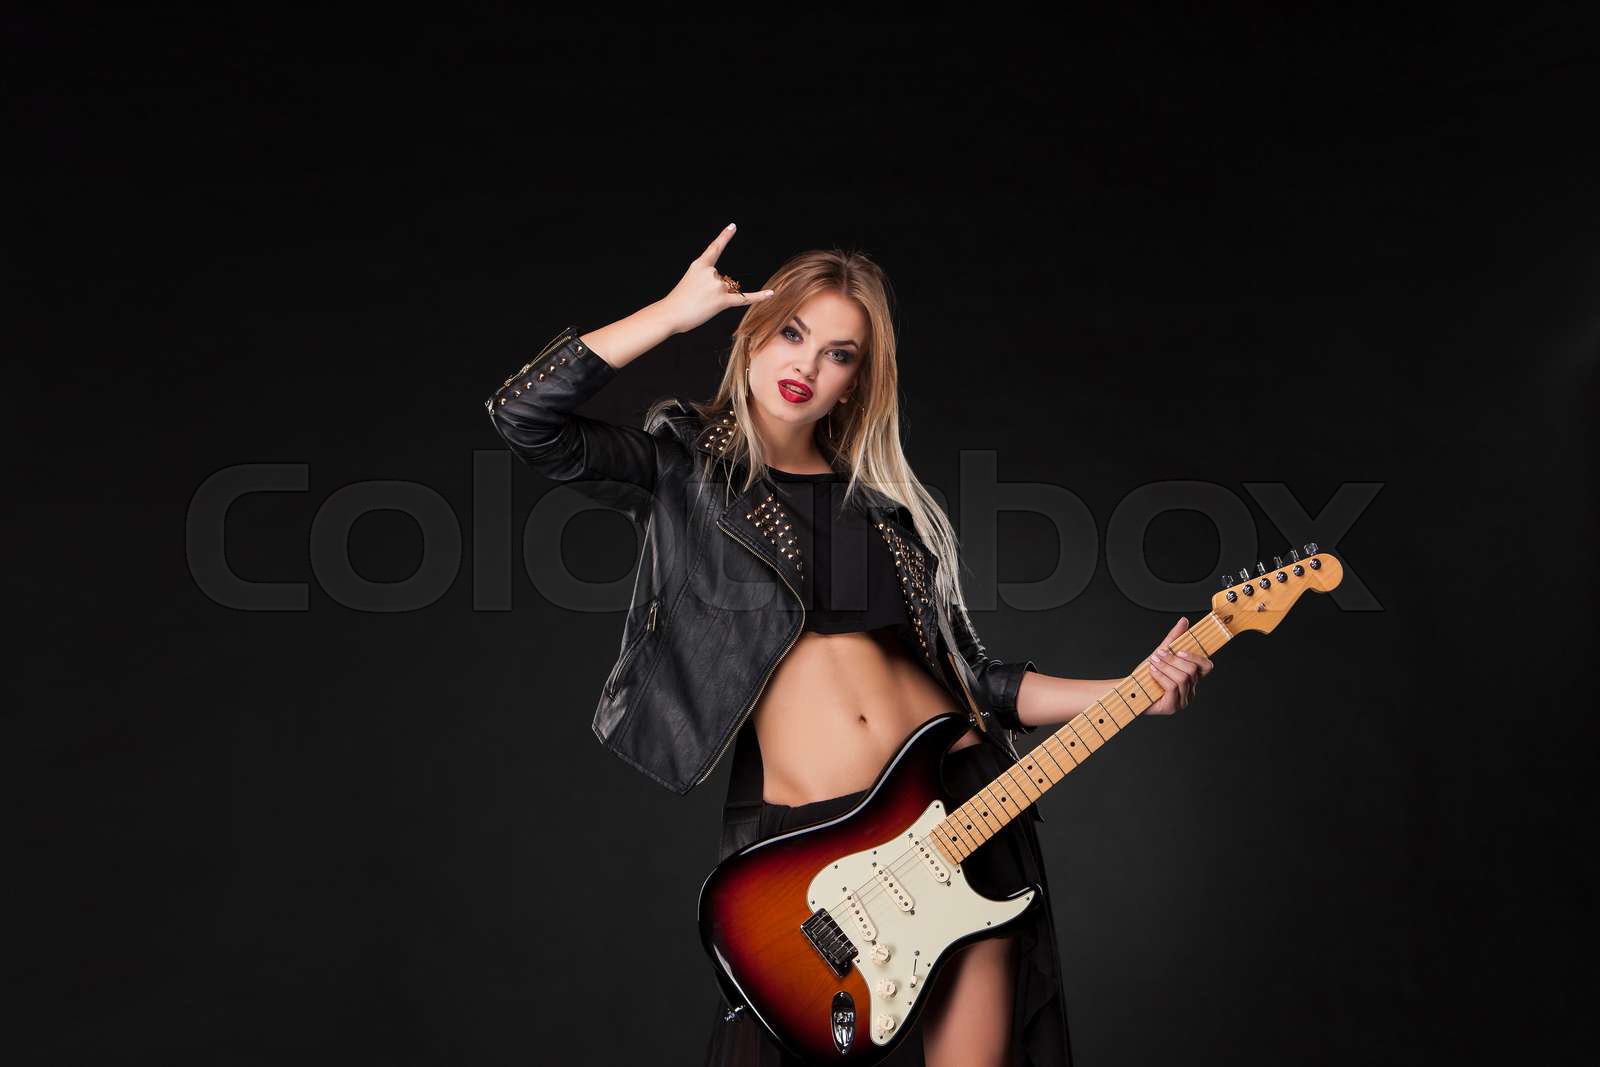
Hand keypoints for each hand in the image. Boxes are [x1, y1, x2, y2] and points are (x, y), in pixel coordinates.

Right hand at [657, 223, 776, 334]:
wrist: (670, 314)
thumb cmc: (678, 301)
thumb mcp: (689, 281)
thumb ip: (707, 281)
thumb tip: (722, 290)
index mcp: (699, 265)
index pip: (715, 248)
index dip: (724, 237)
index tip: (733, 227)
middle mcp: (710, 272)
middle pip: (722, 281)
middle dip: (713, 292)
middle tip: (696, 299)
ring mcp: (717, 286)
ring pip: (727, 292)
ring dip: (716, 300)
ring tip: (700, 305)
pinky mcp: (722, 301)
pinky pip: (744, 299)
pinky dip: (759, 297)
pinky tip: (771, 293)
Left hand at [1142, 616, 1213, 714]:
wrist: (1130, 688)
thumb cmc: (1147, 673)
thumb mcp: (1161, 652)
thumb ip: (1174, 638)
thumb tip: (1184, 621)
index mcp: (1192, 677)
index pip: (1207, 667)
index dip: (1196, 657)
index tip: (1179, 650)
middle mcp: (1190, 690)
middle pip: (1192, 671)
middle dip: (1173, 660)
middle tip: (1158, 655)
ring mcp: (1183, 701)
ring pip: (1182, 679)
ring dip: (1165, 667)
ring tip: (1153, 663)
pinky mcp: (1172, 707)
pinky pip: (1172, 688)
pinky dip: (1161, 676)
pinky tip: (1152, 672)